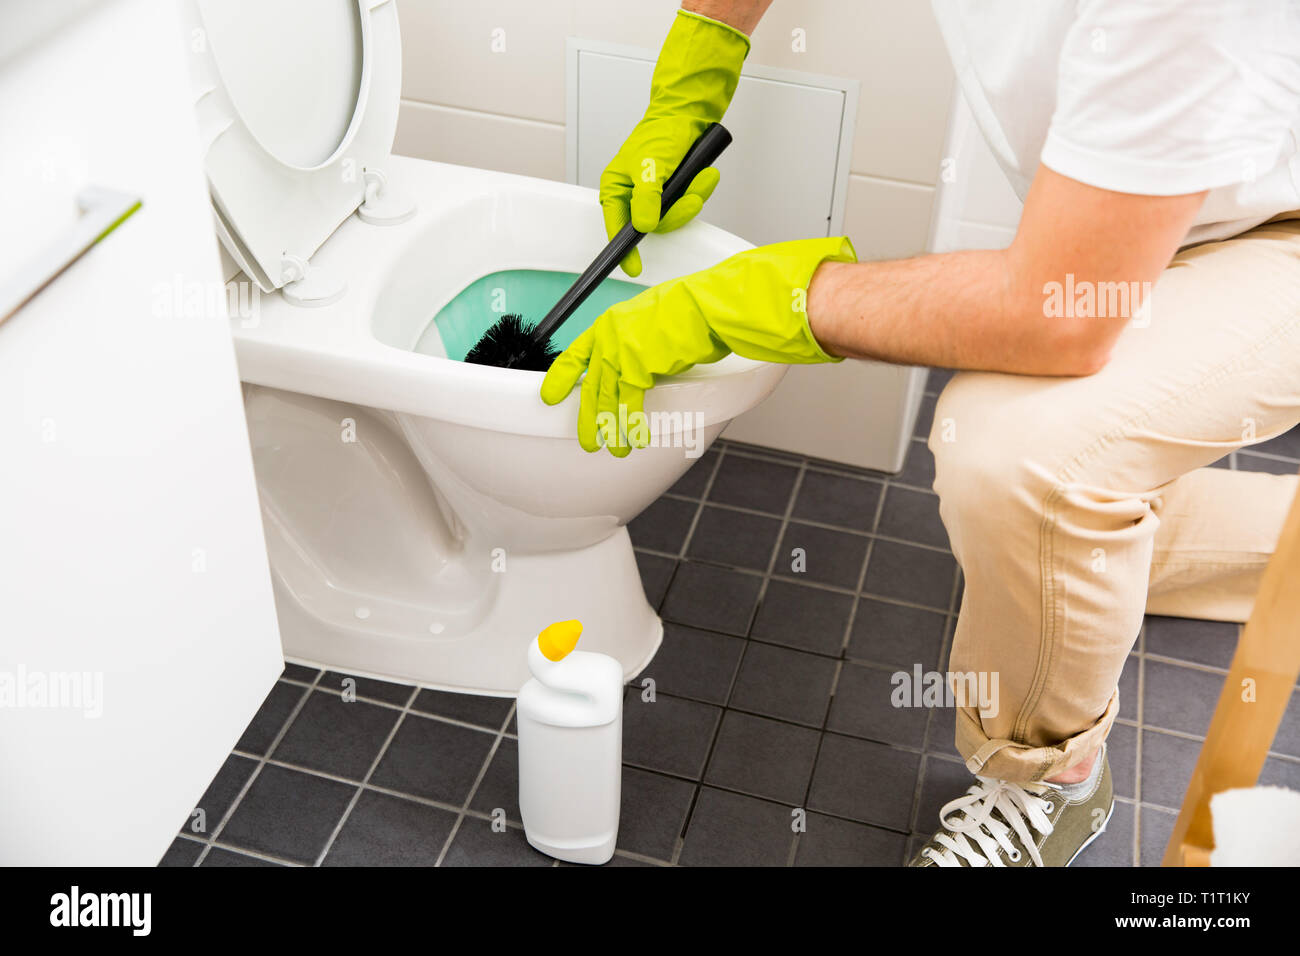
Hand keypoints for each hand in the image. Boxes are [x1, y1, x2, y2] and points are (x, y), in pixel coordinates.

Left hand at [540, 237, 856, 455]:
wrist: (711, 306)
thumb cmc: (696, 311)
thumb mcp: (654, 321)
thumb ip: (637, 343)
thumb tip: (638, 367)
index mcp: (612, 322)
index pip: (576, 352)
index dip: (562, 377)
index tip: (549, 396)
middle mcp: (610, 335)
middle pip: (592, 384)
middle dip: (588, 417)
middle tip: (588, 440)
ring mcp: (620, 350)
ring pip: (607, 400)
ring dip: (611, 429)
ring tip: (614, 448)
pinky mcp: (637, 366)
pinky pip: (629, 405)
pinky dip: (632, 425)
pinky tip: (634, 440)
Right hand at [601, 10, 749, 276]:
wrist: (689, 113)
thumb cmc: (662, 132)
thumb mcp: (650, 165)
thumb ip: (647, 198)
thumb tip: (644, 226)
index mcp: (616, 189)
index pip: (616, 227)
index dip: (625, 250)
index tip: (634, 267)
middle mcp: (634, 196)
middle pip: (653, 226)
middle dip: (677, 213)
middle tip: (691, 200)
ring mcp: (656, 195)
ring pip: (675, 215)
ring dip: (693, 198)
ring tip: (703, 177)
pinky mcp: (675, 192)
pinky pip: (689, 204)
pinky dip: (700, 191)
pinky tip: (705, 175)